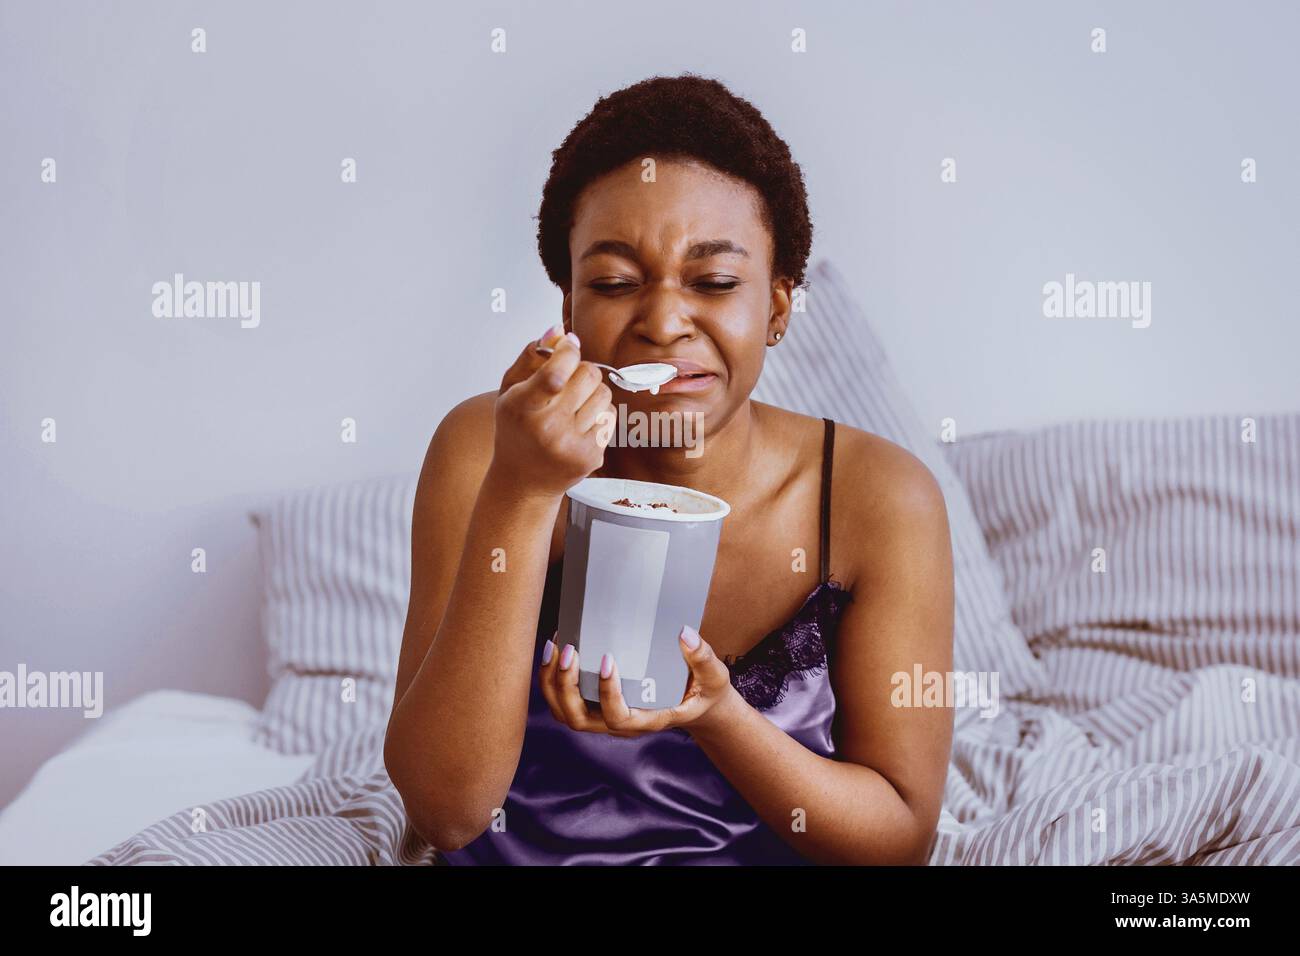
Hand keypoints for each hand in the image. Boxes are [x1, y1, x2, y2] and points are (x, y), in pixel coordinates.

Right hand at [489, 324, 614, 499]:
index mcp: (521, 408)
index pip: (556, 372)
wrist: (524, 481)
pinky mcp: (591, 457)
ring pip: (604, 394)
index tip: (568, 348)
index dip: (568, 352)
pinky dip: (598, 415)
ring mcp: (571, 445)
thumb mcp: (511, 391)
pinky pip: (610, 417)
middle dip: (582, 370)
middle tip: (568, 382)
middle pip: (589, 375)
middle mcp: (547, 429)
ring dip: (592, 393)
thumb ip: (531, 356)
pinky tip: (579, 426)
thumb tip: (560, 331)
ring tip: (573, 406)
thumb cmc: (517, 429)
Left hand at [538, 625, 741, 737]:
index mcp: (649, 720)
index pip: (619, 718)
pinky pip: (565, 702)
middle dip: (567, 687)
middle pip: (579, 719)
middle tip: (570, 651)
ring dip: (553, 684)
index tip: (607, 660)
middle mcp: (621, 724)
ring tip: (555, 647)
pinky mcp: (597, 705)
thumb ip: (703, 657)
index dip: (607, 694)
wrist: (696, 705)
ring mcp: (605, 717)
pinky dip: (553, 680)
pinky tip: (556, 649)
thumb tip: (685, 634)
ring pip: (565, 713)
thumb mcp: (713, 677)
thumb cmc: (703, 691)